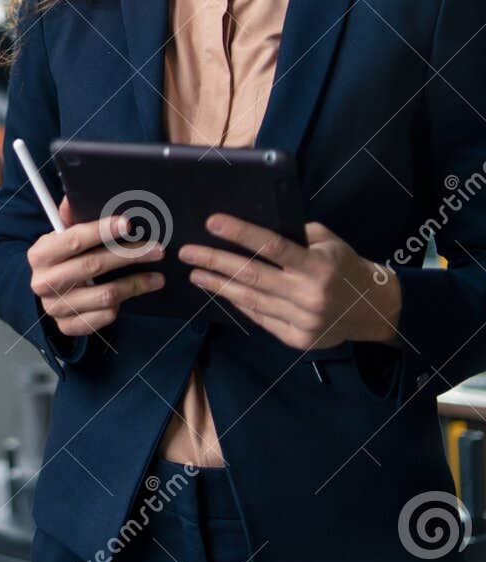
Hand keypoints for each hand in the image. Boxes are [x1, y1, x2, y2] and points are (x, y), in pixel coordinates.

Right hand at [27, 196, 165, 336]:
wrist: (47, 293)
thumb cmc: (62, 258)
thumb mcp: (61, 236)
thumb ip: (70, 217)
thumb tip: (75, 197)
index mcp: (40, 254)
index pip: (73, 240)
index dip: (102, 230)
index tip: (128, 224)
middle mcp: (43, 282)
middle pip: (93, 266)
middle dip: (129, 256)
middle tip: (157, 250)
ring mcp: (55, 307)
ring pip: (105, 295)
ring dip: (136, 284)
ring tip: (157, 277)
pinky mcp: (68, 327)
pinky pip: (103, 318)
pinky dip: (120, 306)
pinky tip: (130, 295)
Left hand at [179, 215, 399, 349]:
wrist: (375, 309)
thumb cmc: (345, 267)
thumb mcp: (329, 243)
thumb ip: (296, 235)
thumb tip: (256, 228)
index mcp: (317, 266)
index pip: (272, 246)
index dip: (240, 234)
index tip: (211, 222)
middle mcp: (308, 295)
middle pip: (252, 276)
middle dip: (214, 262)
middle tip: (187, 253)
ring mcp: (302, 320)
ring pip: (250, 300)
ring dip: (218, 285)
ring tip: (195, 273)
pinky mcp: (297, 339)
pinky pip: (259, 318)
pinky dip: (238, 303)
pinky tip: (220, 291)